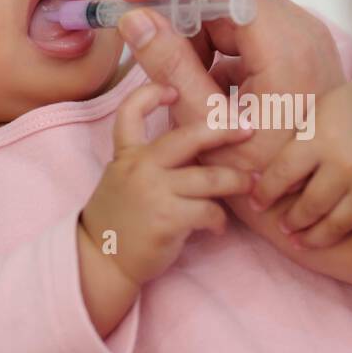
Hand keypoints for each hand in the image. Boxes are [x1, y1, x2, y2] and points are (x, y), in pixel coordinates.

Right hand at [81, 83, 253, 287]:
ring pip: (211, 178)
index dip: (150, 94)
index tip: (174, 91)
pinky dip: (219, 220)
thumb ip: (150, 160)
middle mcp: (140, 167)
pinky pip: (209, 211)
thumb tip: (193, 148)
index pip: (130, 112)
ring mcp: (154, 192)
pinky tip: (217, 228)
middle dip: (225, 130)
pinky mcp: (167, 219)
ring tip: (250, 185)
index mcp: (128, 155)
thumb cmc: (120, 221)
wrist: (101, 261)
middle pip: (190, 137)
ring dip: (237, 181)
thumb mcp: (124, 180)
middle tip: (249, 129)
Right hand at [117, 0, 346, 172]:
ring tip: (182, 81)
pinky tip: (206, 88)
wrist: (318, 199)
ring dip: (196, 34)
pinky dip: (217, 49)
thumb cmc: (268, 175)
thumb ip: (170, 67)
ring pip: (233, 9)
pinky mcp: (298, 50)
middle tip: (147, 42)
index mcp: (280, 41)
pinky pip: (249, 30)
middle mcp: (297, 28)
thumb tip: (134, 20)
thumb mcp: (208, 123)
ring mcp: (301, 37)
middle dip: (178, 9)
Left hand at [249, 76, 351, 279]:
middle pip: (308, 206)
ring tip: (303, 240)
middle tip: (284, 226)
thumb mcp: (315, 114)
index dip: (264, 193)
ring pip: (336, 225)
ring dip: (316, 238)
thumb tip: (262, 176)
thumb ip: (292, 143)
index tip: (256, 202)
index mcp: (318, 139)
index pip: (280, 175)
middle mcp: (343, 164)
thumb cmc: (349, 107)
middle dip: (291, 220)